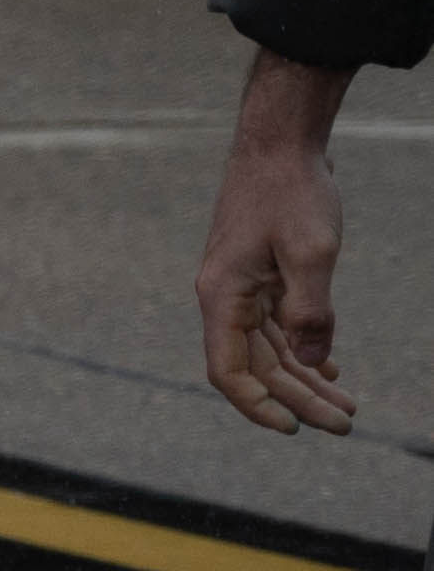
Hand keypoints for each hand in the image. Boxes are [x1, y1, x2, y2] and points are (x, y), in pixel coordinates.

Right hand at [202, 47, 362, 433]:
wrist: (279, 142)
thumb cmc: (291, 191)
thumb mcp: (311, 252)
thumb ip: (310, 312)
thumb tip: (311, 365)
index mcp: (223, 297)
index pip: (229, 370)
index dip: (258, 405)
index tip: (294, 428)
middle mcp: (225, 299)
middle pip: (259, 367)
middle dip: (301, 399)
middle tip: (346, 424)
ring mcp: (241, 289)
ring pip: (271, 350)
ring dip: (307, 380)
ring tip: (347, 406)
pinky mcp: (259, 277)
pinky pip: (277, 327)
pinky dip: (302, 350)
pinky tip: (328, 368)